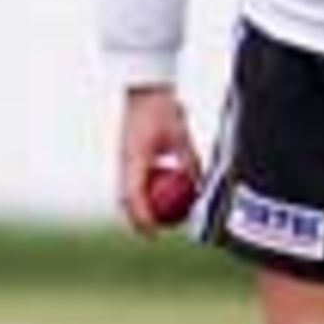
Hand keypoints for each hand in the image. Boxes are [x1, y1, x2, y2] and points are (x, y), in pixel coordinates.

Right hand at [118, 86, 201, 236]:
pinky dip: (139, 192)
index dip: (144, 219)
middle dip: (136, 220)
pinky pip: (130, 179)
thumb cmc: (164, 110)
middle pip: (125, 200)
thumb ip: (189, 163)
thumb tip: (200, 187)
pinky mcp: (126, 154)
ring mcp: (122, 158)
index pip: (135, 198)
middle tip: (153, 235)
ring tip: (152, 222)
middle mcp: (124, 162)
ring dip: (136, 207)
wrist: (145, 88)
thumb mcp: (182, 138)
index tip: (155, 234)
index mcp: (135, 160)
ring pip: (124, 191)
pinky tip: (155, 196)